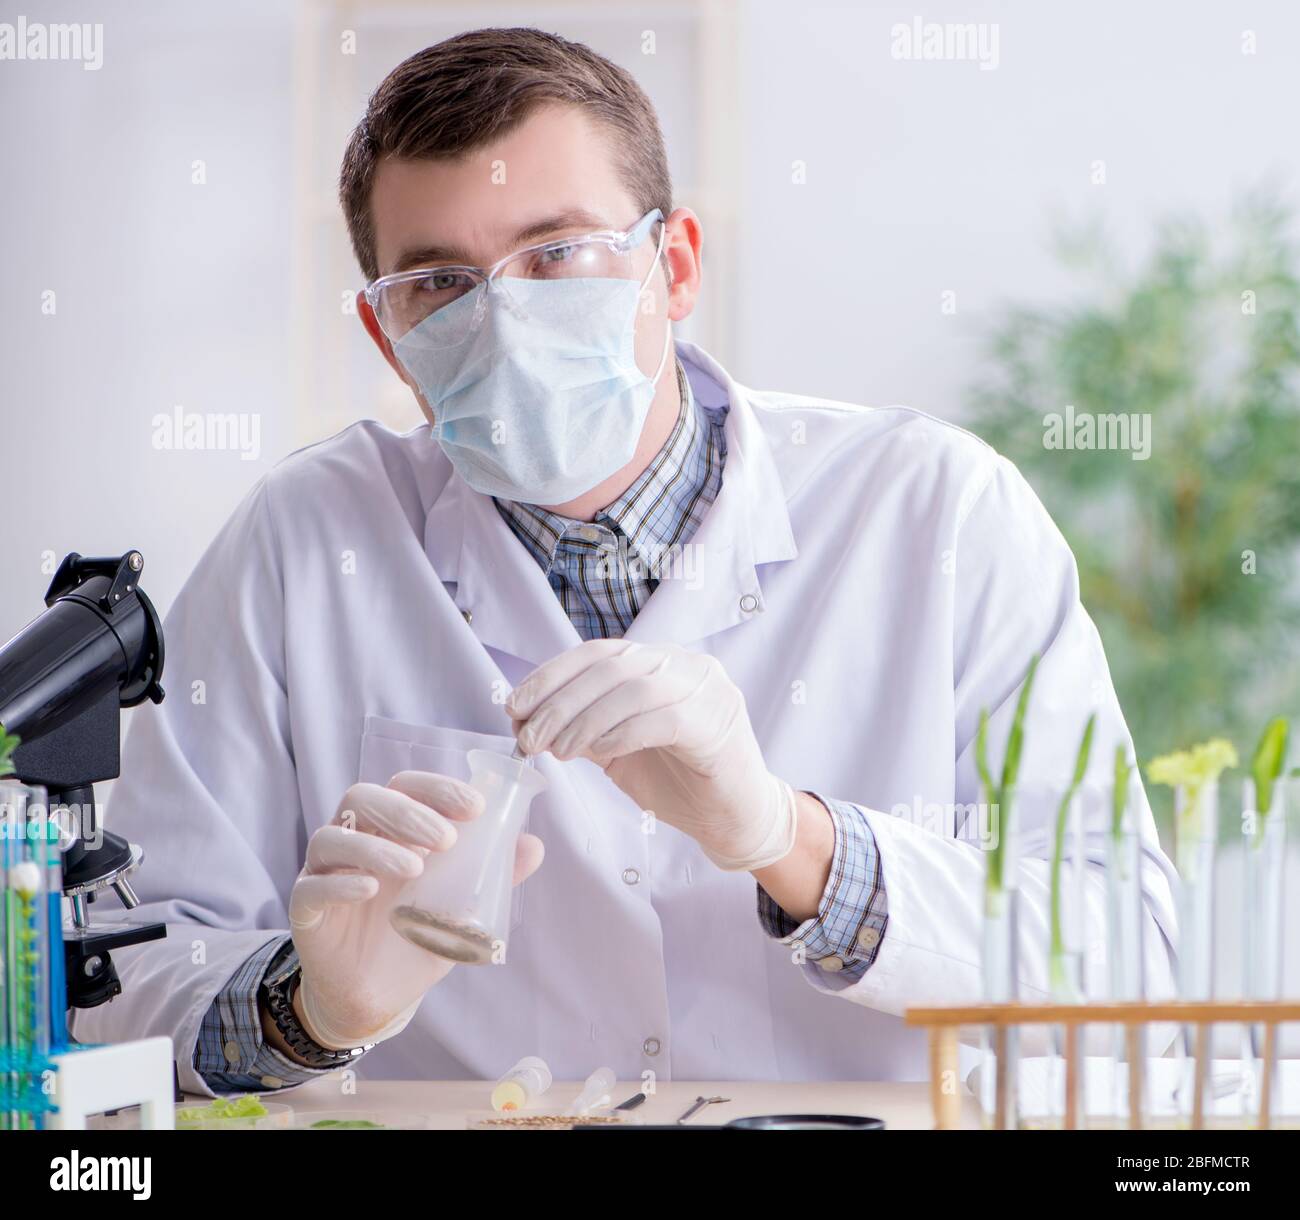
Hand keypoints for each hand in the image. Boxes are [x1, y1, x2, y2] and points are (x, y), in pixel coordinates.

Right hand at [287, 771, 543, 1048]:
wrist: (377, 996)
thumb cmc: (415, 936)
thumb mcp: (461, 905)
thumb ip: (493, 874)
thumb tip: (533, 845)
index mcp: (390, 827)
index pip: (406, 786)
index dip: (438, 788)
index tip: (475, 806)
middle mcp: (353, 839)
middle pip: (363, 797)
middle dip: (409, 812)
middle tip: (448, 839)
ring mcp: (324, 872)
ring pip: (332, 836)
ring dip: (375, 845)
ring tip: (414, 867)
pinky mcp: (305, 909)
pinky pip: (311, 886)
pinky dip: (340, 883)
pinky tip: (369, 890)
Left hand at [507, 640, 795, 871]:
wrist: (735, 819)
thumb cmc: (678, 781)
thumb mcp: (618, 747)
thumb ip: (583, 726)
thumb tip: (525, 719)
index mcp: (660, 661)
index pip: (598, 653)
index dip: (551, 676)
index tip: (514, 706)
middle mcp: (685, 665)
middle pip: (610, 668)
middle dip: (559, 702)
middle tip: (527, 739)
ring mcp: (707, 690)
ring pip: (632, 689)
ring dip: (584, 720)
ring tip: (558, 752)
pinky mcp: (718, 723)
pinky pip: (660, 719)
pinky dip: (620, 734)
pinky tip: (597, 754)